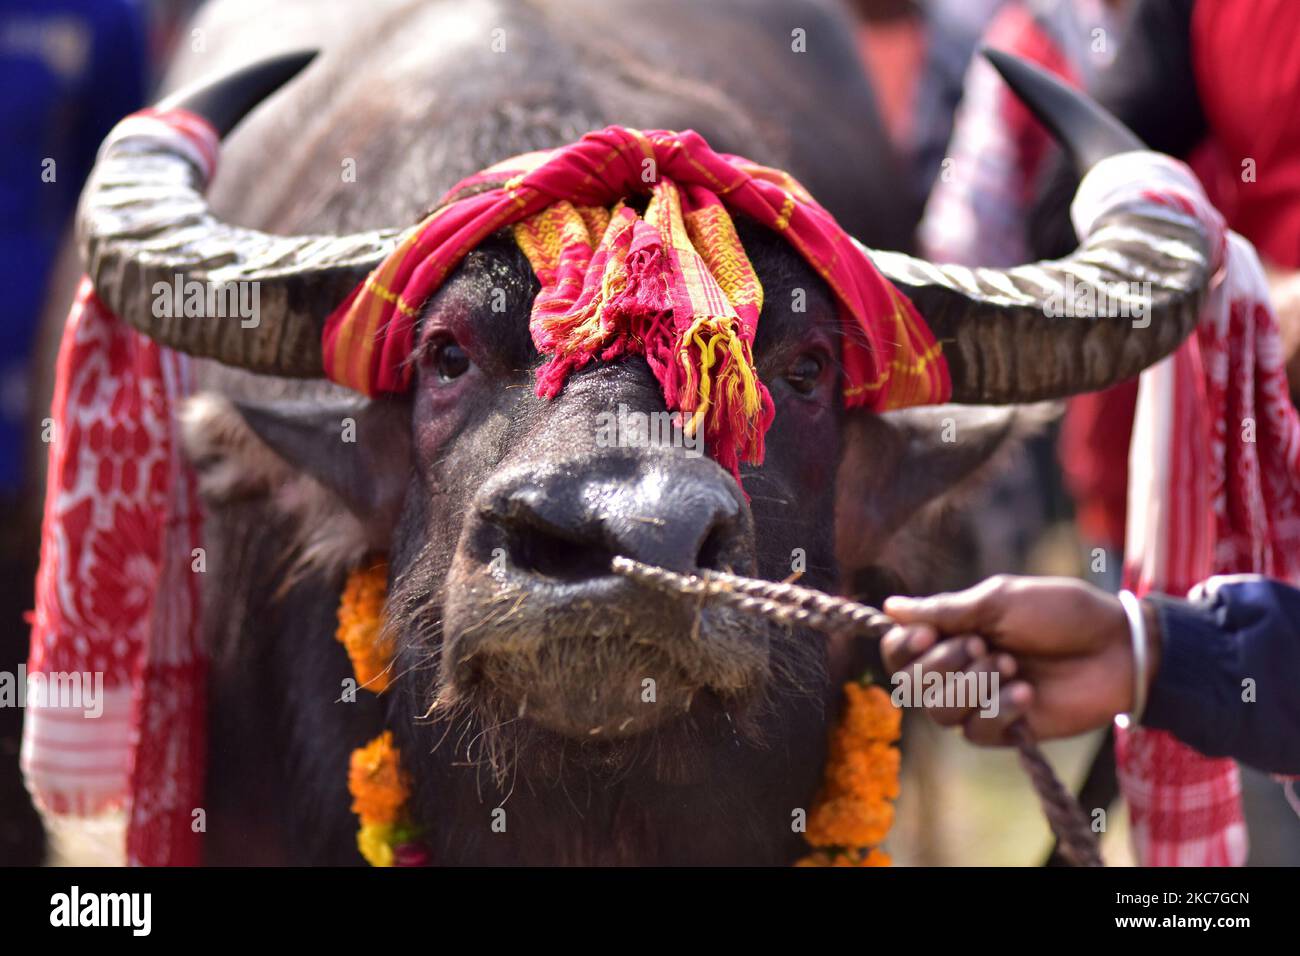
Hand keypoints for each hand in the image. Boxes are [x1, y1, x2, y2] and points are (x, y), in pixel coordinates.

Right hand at [880, 575, 1160, 744]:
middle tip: (984, 645)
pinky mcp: (1006, 731)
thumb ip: (944, 609)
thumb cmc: (1062, 613)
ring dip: (972, 686)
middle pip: (911, 686)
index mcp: (952, 633)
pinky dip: (998, 710)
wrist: (1116, 648)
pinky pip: (976, 732)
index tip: (927, 635)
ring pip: (939, 713)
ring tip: (1011, 666)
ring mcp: (981, 702)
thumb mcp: (1000, 600)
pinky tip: (1026, 694)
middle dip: (942, 665)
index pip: (899, 652)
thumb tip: (890, 606)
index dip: (902, 648)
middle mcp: (959, 670)